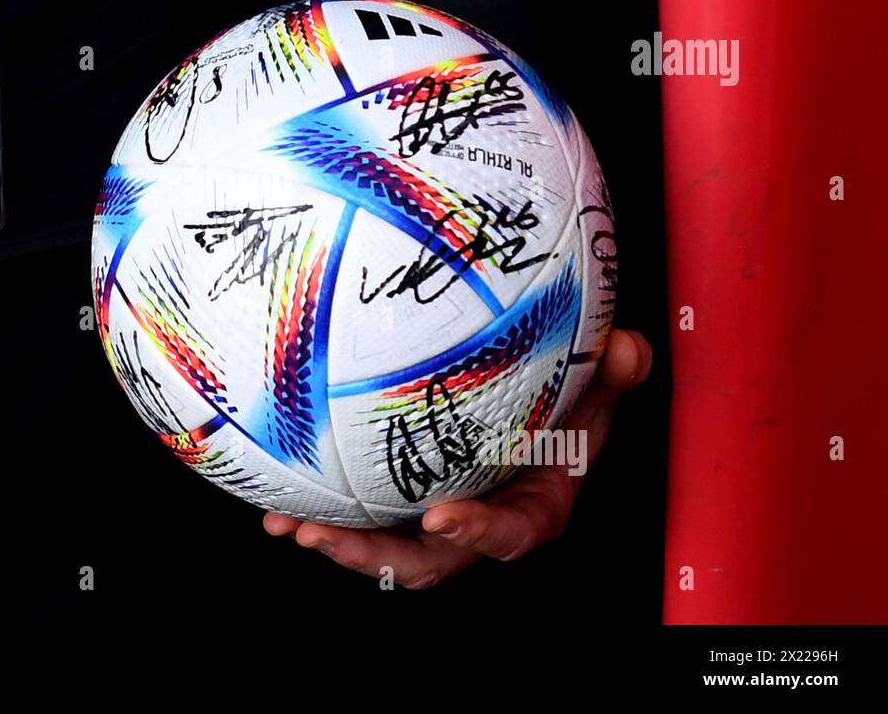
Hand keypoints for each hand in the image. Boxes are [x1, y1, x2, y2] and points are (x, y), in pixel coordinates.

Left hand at [263, 328, 652, 588]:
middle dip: (374, 556)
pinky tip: (277, 497)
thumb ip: (613, 375)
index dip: (478, 532)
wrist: (548, 414)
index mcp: (532, 508)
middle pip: (428, 560)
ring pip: (385, 546)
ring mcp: (438, 516)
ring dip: (335, 540)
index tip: (442, 516)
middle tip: (323, 536)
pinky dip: (323, 509)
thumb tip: (629, 346)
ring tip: (286, 523)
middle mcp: (479, 523)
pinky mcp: (404, 502)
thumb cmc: (572, 408)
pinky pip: (364, 514)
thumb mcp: (597, 392)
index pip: (511, 533)